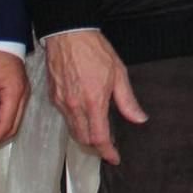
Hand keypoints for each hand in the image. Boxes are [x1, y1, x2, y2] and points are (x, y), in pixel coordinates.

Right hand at [44, 31, 146, 163]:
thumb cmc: (94, 50)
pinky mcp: (53, 97)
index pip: (99, 137)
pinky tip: (84, 116)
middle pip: (84, 139)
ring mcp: (61, 102)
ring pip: (73, 130)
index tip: (114, 158)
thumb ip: (127, 100)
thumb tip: (139, 118)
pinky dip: (75, 123)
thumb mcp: (118, 73)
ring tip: (97, 133)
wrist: (68, 34)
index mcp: (93, 102)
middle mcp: (75, 106)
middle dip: (96, 146)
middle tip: (108, 146)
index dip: (107, 152)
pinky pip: (65, 118)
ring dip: (85, 136)